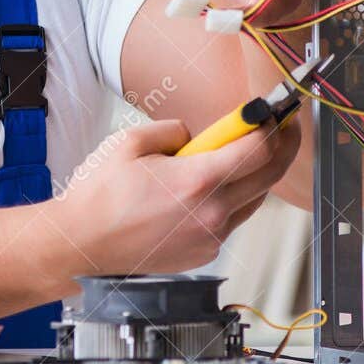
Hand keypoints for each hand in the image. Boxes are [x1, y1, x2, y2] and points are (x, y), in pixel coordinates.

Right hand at [50, 116, 301, 274]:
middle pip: (269, 175)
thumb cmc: (98, 197)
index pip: (259, 149)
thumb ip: (174, 130)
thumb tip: (197, 133)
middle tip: (281, 126)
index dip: (272, 125)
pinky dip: (231, 199)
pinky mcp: (204, 252)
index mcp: (196, 181)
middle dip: (281, 145)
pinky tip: (207, 189)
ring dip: (255, 174)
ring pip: (254, 199)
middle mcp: (211, 213)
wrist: (81, 244)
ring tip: (236, 156)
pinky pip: (232, 219)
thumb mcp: (130, 141)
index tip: (273, 112)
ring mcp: (210, 237)